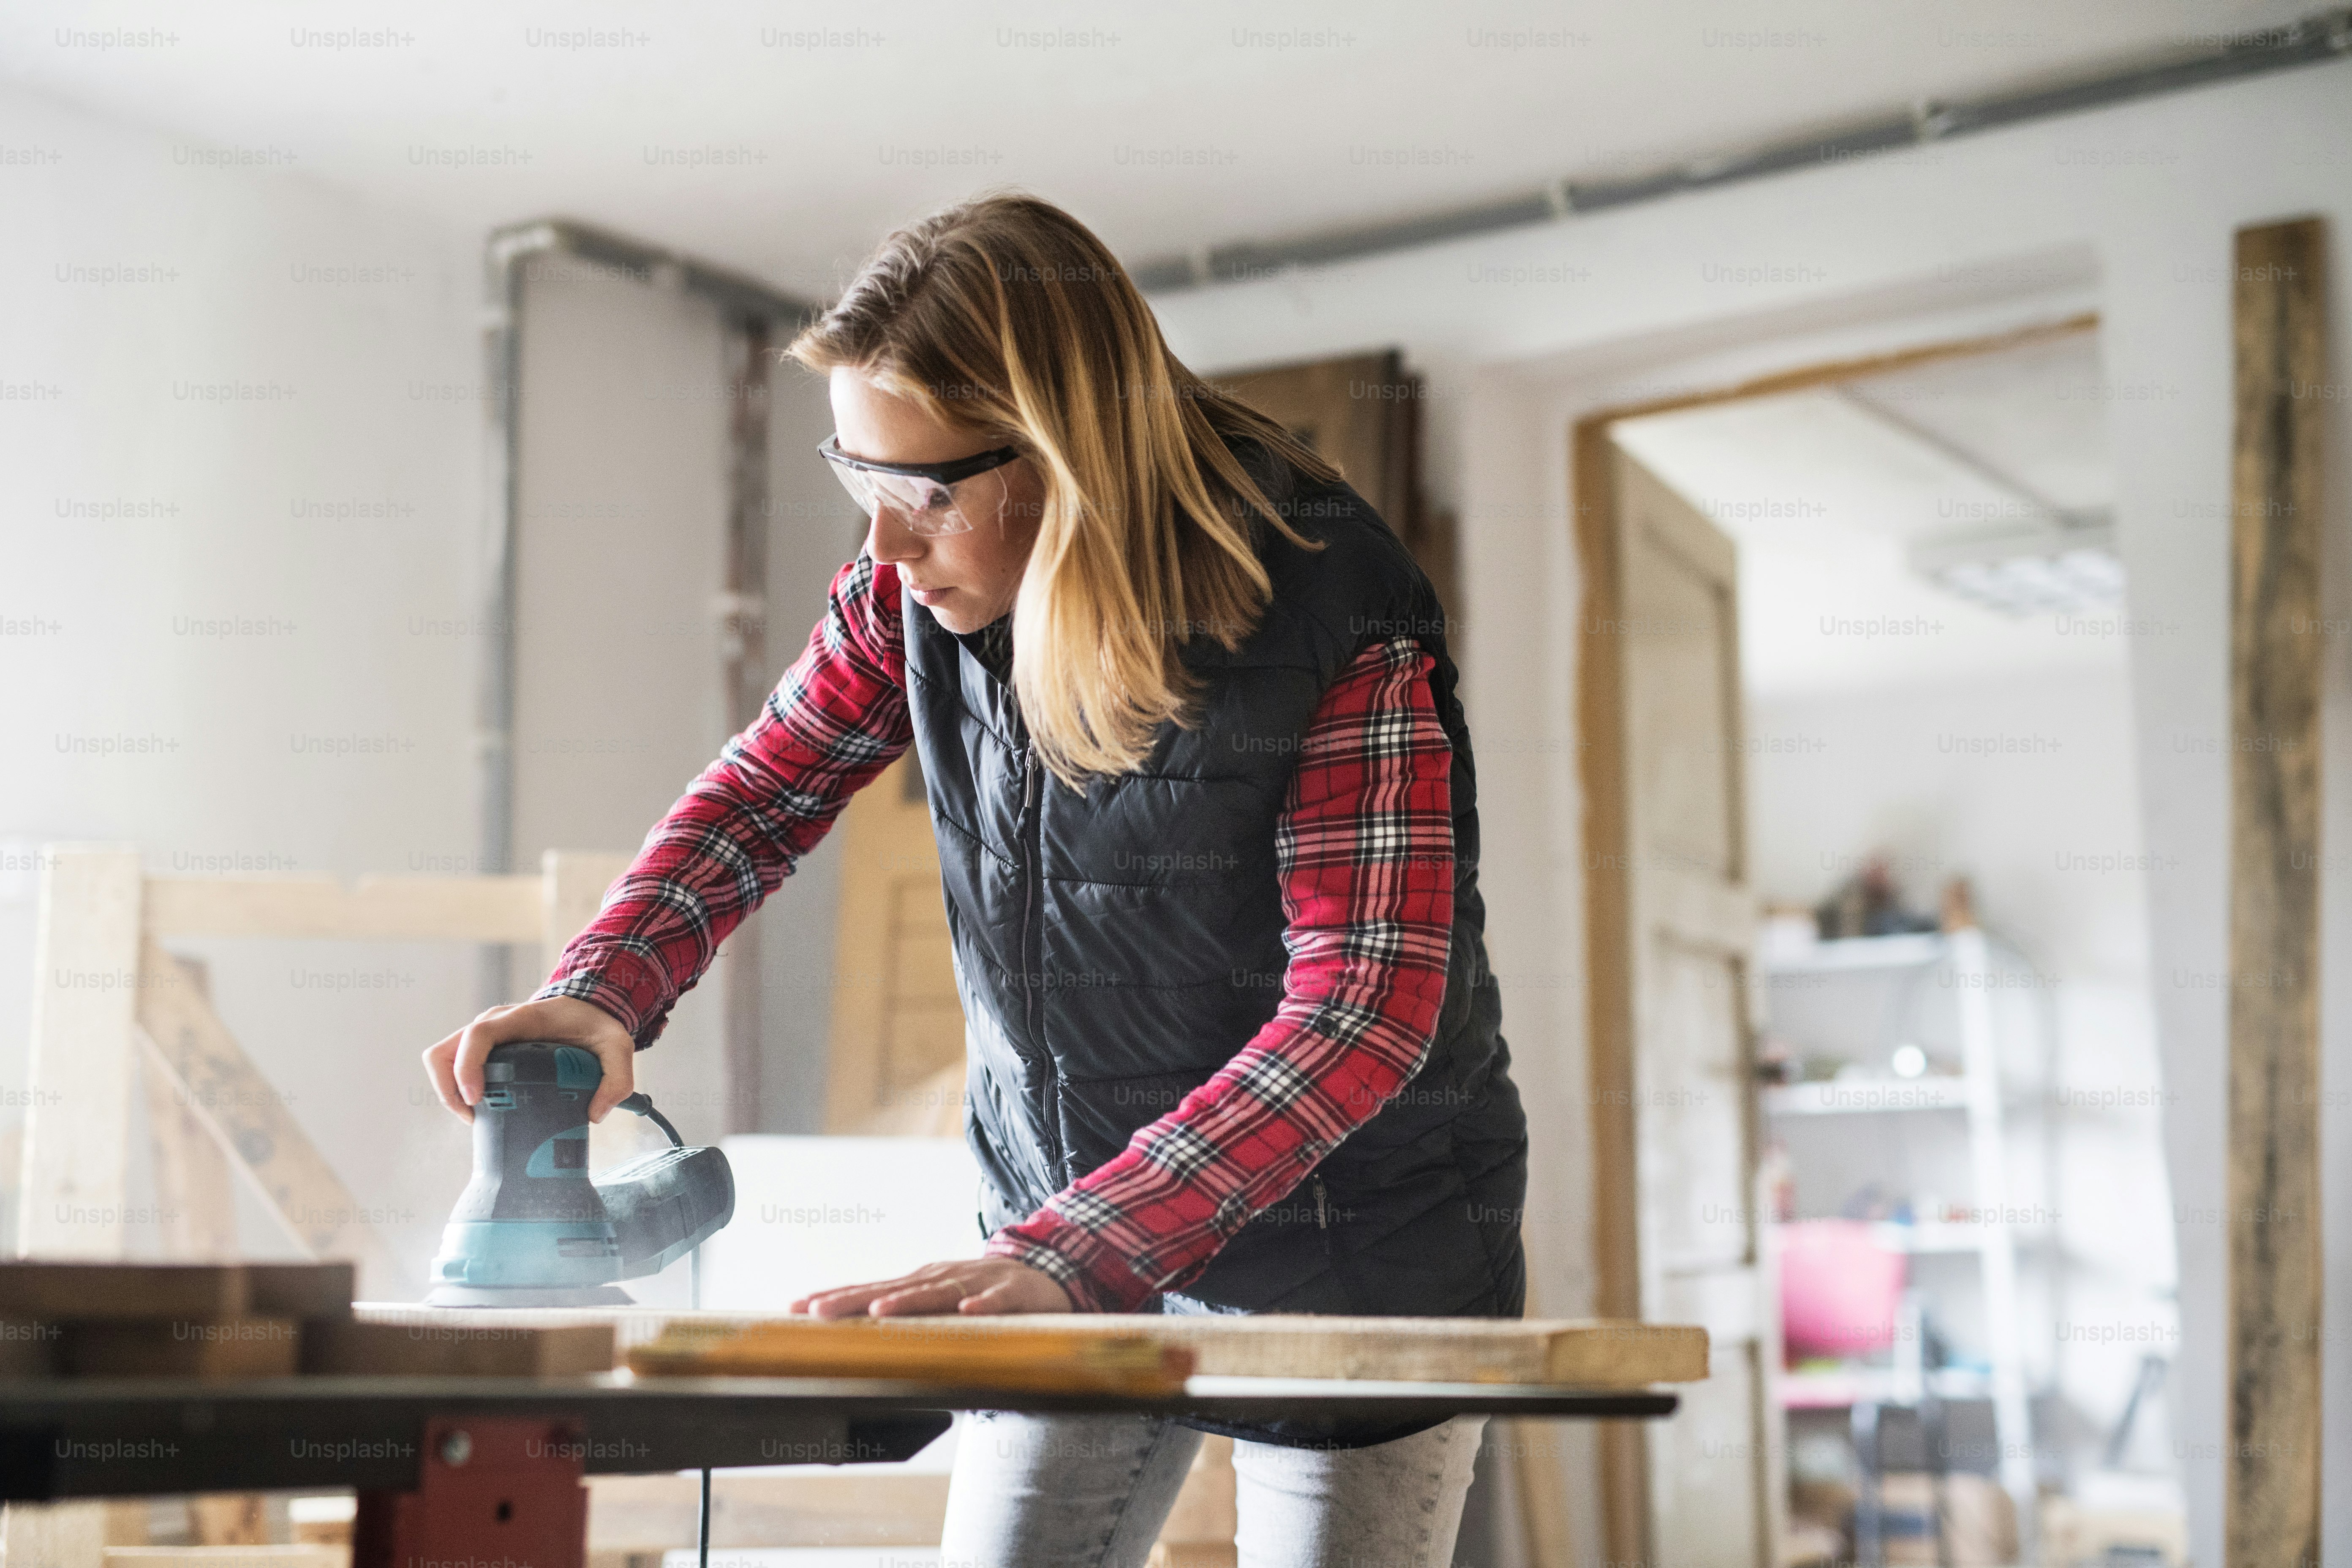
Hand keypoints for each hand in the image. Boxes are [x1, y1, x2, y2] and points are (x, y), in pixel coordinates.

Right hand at [422, 996, 636, 1124]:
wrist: (587, 1006)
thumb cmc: (596, 1024)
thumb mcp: (618, 1046)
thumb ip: (617, 1079)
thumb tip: (594, 1115)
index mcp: (521, 1018)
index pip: (479, 1034)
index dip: (467, 1066)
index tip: (477, 1099)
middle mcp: (494, 1023)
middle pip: (445, 1051)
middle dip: (448, 1088)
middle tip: (474, 1117)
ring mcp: (484, 1035)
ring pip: (442, 1059)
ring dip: (448, 1091)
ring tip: (475, 1118)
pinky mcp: (483, 1048)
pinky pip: (453, 1066)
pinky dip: (455, 1088)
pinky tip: (480, 1109)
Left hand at [791, 1257, 1072, 1318]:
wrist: (1044, 1275)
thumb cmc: (982, 1292)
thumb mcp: (937, 1300)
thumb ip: (905, 1314)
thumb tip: (857, 1330)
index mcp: (920, 1282)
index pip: (870, 1289)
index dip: (834, 1297)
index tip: (794, 1307)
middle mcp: (941, 1277)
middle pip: (893, 1289)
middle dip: (853, 1300)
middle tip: (816, 1311)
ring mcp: (975, 1282)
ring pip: (938, 1293)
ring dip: (909, 1301)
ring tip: (879, 1310)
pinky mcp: (1011, 1292)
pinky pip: (995, 1302)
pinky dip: (982, 1306)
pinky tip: (967, 1314)